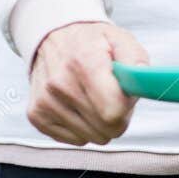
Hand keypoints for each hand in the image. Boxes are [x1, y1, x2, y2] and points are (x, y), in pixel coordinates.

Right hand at [27, 22, 148, 145]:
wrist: (56, 37)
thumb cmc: (95, 42)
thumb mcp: (122, 40)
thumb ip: (136, 61)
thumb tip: (142, 82)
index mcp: (85, 63)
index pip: (112, 111)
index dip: (126, 108)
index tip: (126, 96)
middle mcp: (60, 84)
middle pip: (105, 128)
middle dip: (117, 117)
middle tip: (113, 96)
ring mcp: (45, 101)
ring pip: (90, 137)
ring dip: (99, 123)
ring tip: (96, 98)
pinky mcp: (35, 115)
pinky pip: (73, 140)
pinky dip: (82, 128)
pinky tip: (80, 106)